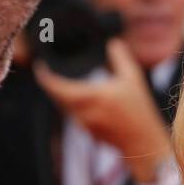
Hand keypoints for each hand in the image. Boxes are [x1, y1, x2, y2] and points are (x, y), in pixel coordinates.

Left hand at [32, 37, 171, 182]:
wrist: (143, 142)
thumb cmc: (139, 110)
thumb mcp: (133, 79)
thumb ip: (121, 58)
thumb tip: (113, 42)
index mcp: (91, 97)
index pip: (56, 87)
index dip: (44, 76)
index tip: (40, 66)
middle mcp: (83, 112)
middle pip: (56, 97)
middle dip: (51, 84)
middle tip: (47, 72)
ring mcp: (84, 125)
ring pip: (64, 107)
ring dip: (62, 95)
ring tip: (61, 83)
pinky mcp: (88, 133)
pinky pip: (74, 116)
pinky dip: (72, 106)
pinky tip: (80, 100)